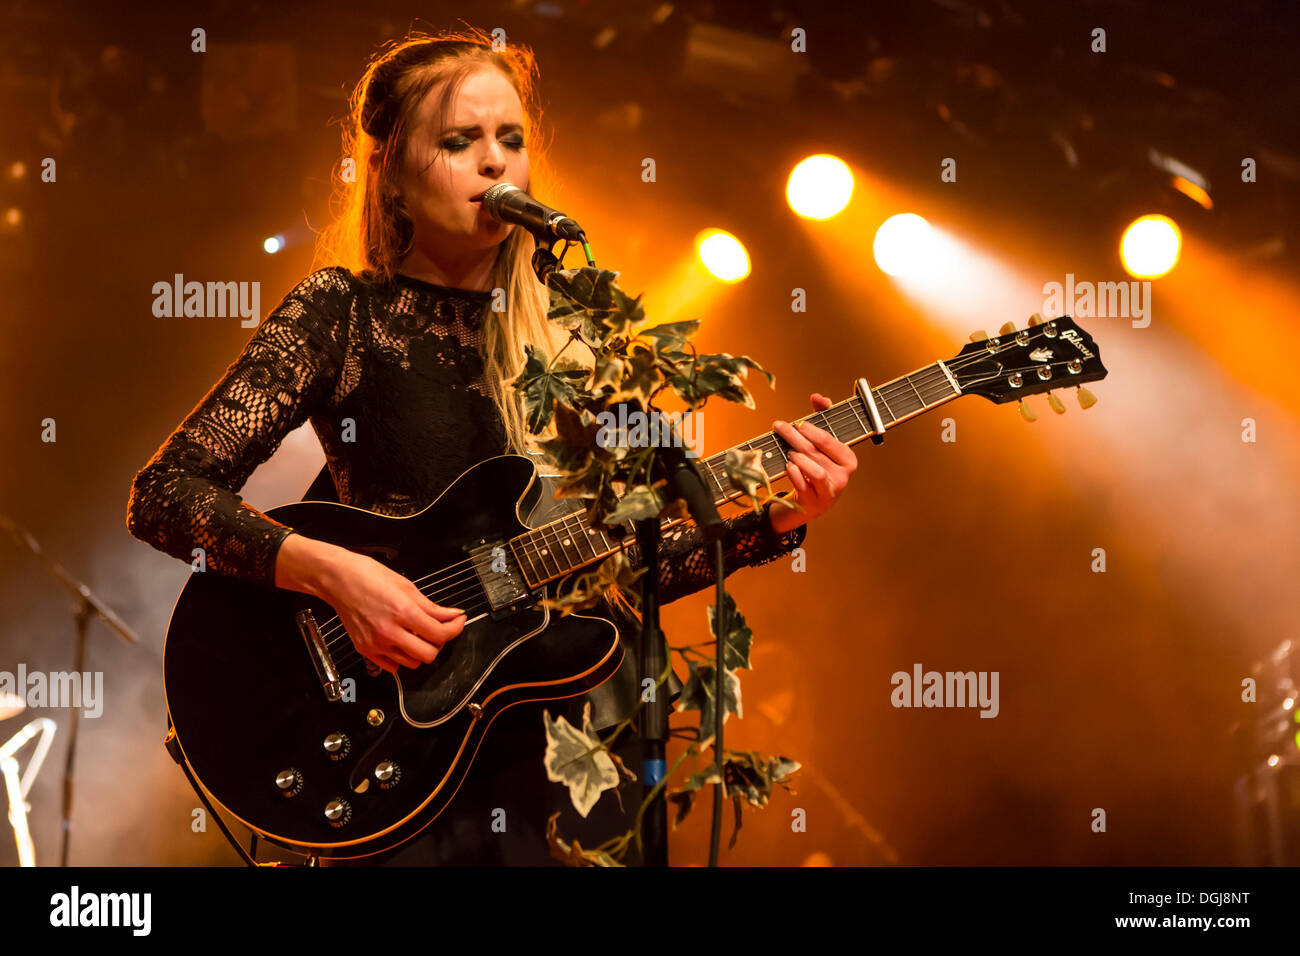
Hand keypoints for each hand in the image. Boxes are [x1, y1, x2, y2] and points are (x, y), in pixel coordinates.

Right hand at [319, 549, 466, 673]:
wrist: (337, 580)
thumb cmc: (368, 576)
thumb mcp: (406, 586)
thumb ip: (431, 607)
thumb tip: (452, 615)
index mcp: (402, 612)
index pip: (439, 634)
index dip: (455, 628)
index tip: (458, 621)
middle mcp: (389, 632)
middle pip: (429, 654)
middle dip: (438, 642)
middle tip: (438, 629)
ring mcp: (376, 644)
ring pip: (412, 663)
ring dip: (420, 650)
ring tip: (417, 634)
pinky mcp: (365, 650)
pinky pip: (393, 666)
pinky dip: (401, 657)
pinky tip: (401, 641)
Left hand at [768, 392, 856, 534]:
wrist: (810, 504)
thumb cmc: (817, 467)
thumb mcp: (821, 444)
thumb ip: (822, 416)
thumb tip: (817, 397)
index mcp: (848, 460)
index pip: (830, 441)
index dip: (813, 430)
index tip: (798, 423)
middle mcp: (843, 477)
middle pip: (817, 453)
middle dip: (796, 437)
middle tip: (780, 427)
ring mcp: (829, 492)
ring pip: (815, 471)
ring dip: (799, 458)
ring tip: (788, 452)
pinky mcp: (814, 504)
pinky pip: (804, 486)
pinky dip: (794, 474)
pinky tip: (788, 466)